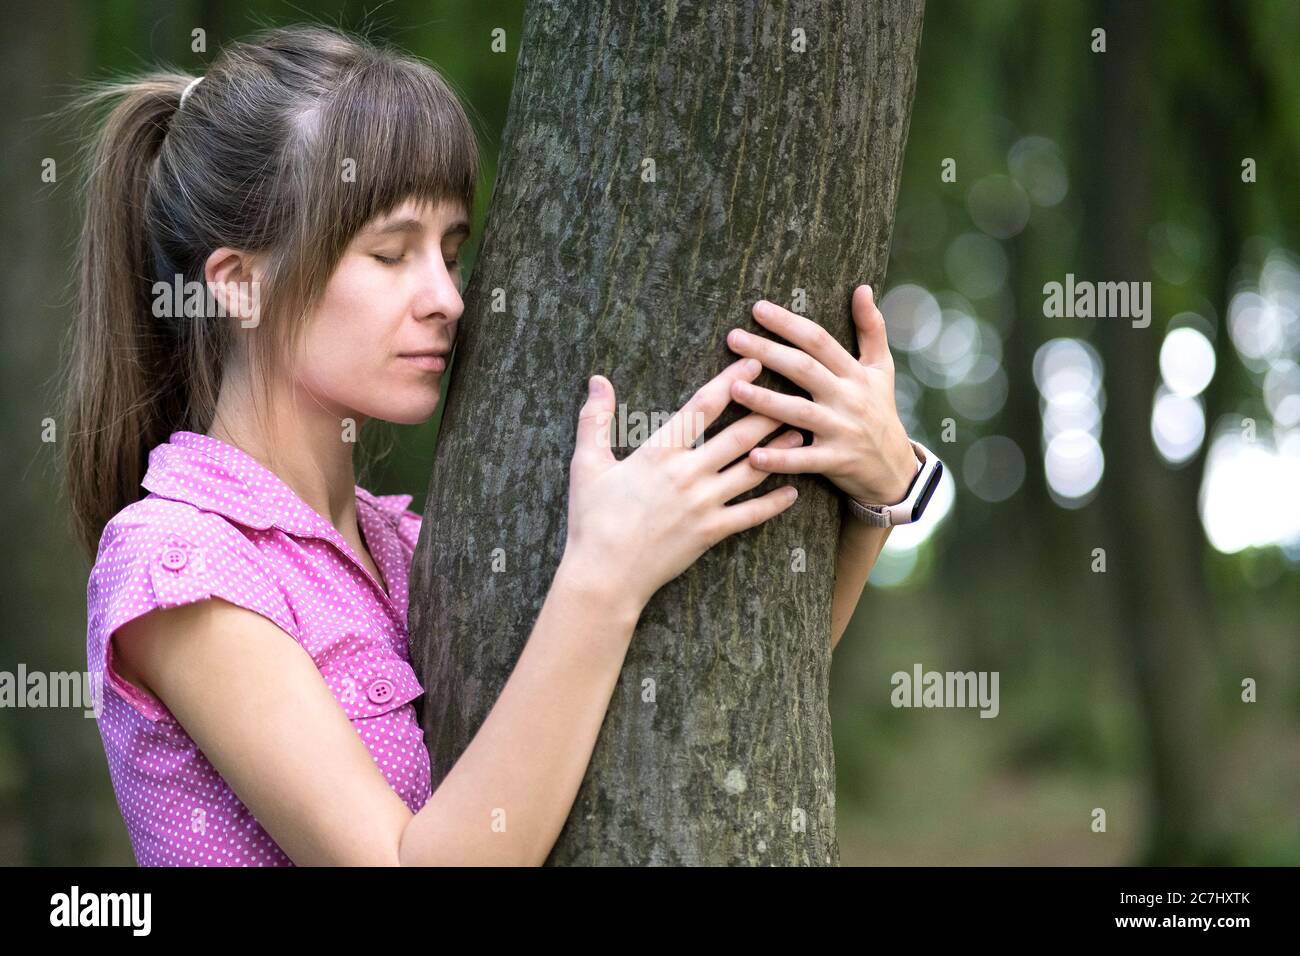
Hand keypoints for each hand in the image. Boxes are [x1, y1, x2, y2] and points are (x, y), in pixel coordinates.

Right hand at [562, 358, 802, 610]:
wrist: (604, 575)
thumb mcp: (586, 465)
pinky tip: (792, 492)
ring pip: (752, 470)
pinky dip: (774, 502)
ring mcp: (703, 504)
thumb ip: (595, 420)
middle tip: (792, 394)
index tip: (752, 364)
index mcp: (659, 452)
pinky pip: (751, 514)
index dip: (730, 382)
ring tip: (801, 433)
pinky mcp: (711, 532)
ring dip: (779, 451)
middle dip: (768, 411)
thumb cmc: (592, 520)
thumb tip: (597, 380)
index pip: (702, 407)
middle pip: (739, 435)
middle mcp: (687, 474)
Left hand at [724, 284, 918, 505]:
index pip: (818, 341)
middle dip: (767, 352)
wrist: (896, 467)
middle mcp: (848, 397)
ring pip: (799, 412)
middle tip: (733, 339)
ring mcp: (842, 430)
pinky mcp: (836, 461)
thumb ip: (872, 329)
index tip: (758, 309)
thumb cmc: (880, 411)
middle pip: (803, 369)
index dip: (788, 324)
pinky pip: (804, 460)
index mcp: (854, 373)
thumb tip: (863, 288)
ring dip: (765, 401)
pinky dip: (779, 458)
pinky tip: (752, 455)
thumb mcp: (882, 369)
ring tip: (733, 388)